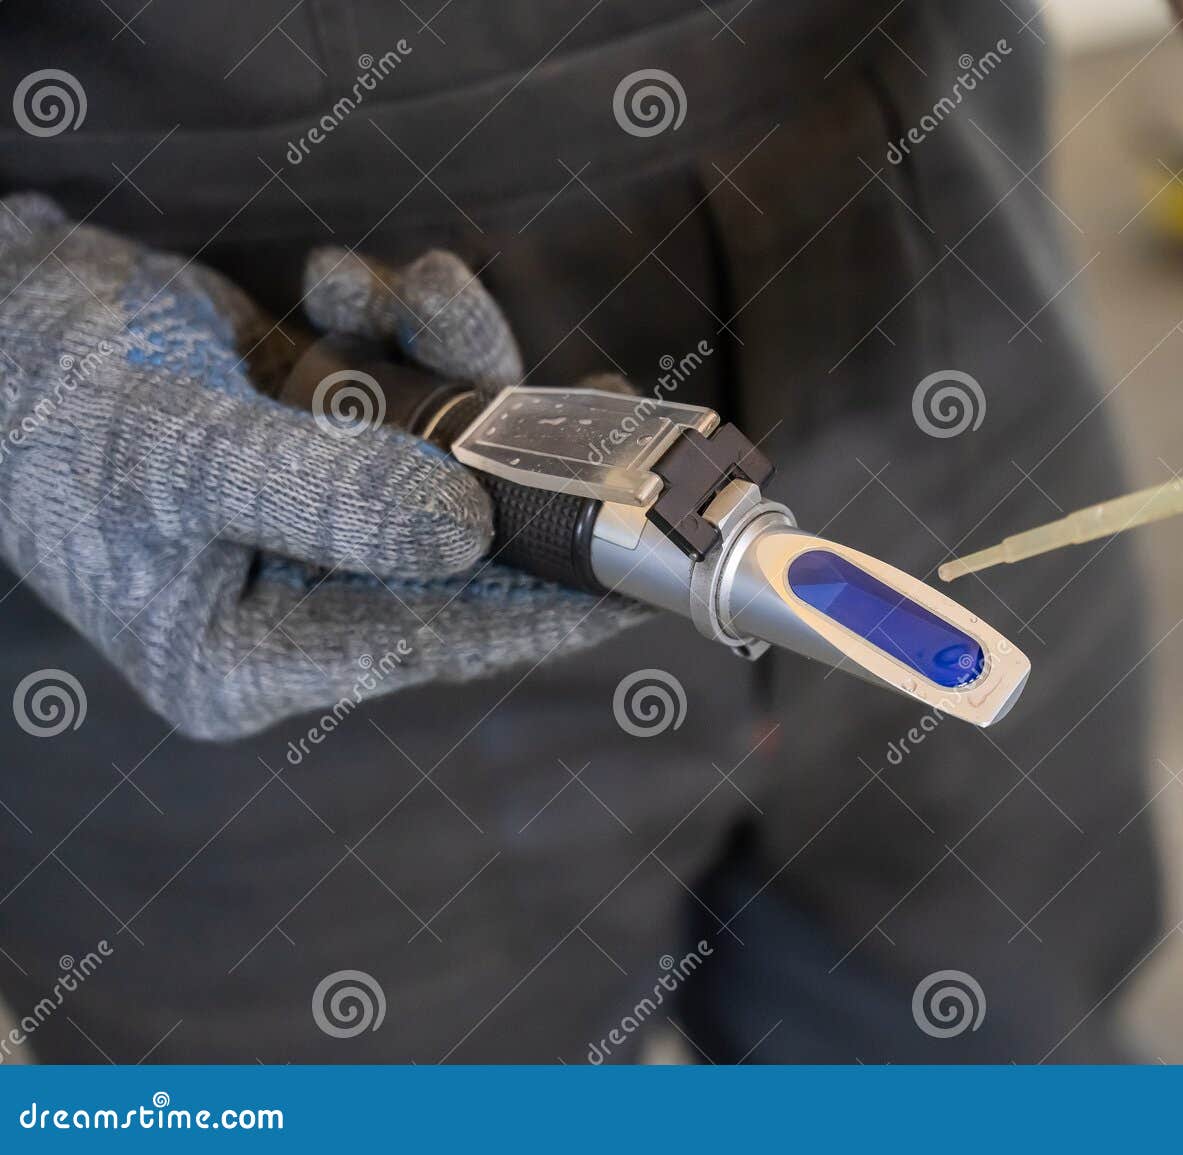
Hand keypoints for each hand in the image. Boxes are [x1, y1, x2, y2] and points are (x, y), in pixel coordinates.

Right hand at [0, 195, 645, 739]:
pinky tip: (347, 286)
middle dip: (522, 465)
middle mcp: (293, 605)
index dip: (542, 608)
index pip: (427, 641)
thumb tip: (466, 529)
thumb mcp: (175, 452)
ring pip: (445, 465)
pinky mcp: (327, 454)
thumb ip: (320, 495)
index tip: (636, 578)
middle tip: (607, 405)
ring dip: (451, 366)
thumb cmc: (46, 398)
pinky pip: (405, 405)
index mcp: (246, 655)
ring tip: (425, 288)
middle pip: (458, 552)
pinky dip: (398, 336)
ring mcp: (317, 528)